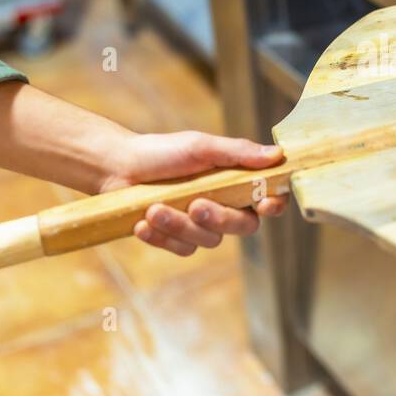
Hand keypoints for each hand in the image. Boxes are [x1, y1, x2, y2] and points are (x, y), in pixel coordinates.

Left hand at [100, 131, 288, 256]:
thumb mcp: (201, 146)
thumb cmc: (161, 152)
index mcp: (236, 180)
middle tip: (195, 205)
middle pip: (244, 226)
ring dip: (180, 225)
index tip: (264, 204)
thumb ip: (238, 153)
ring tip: (153, 209)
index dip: (274, 204)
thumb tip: (277, 155)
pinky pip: (183, 249)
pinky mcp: (178, 238)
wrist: (117, 168)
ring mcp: (201, 224)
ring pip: (210, 240)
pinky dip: (162, 236)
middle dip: (220, 218)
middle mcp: (224, 204)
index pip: (268, 198)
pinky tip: (142, 223)